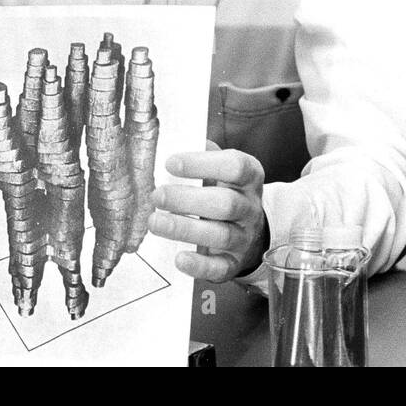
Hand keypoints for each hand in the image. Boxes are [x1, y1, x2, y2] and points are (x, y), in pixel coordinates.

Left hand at [147, 142, 266, 281]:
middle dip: (188, 199)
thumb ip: (204, 155)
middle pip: (226, 204)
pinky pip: (221, 267)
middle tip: (157, 195)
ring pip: (221, 235)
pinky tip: (179, 258)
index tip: (171, 163)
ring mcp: (244, 236)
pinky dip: (200, 265)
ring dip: (185, 228)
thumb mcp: (222, 169)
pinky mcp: (233, 262)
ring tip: (155, 222)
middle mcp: (250, 207)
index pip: (235, 167)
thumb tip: (175, 138)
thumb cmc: (225, 191)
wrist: (249, 229)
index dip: (203, 164)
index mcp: (250, 177)